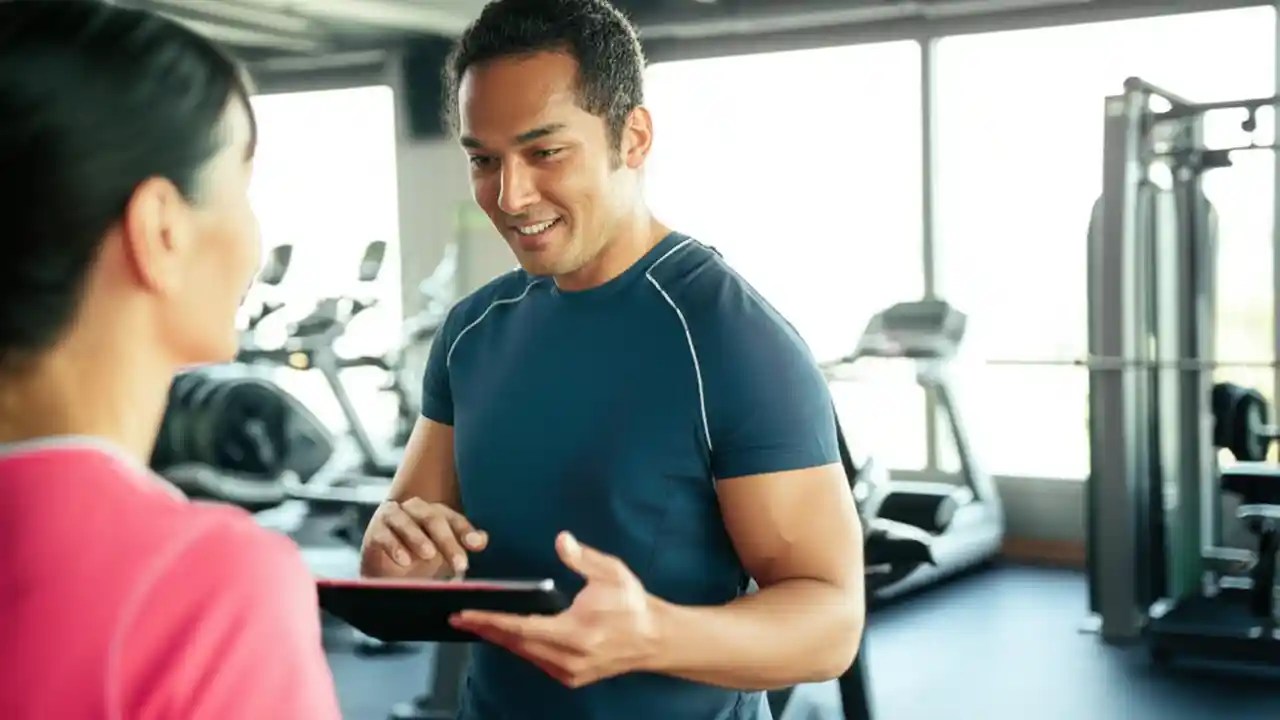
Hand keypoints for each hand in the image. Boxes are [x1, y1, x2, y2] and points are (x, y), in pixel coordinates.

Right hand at [361, 498, 486, 577]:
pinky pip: (383, 535)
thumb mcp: (445, 557)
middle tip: (459, 563)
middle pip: (432, 518)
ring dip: (418, 537)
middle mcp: (415, 510)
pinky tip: (404, 560)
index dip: (466, 531)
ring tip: (429, 554)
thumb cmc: (419, 564)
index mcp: (436, 513)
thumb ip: (463, 545)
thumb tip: (482, 539)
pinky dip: (394, 546)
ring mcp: (392, 517)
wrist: (387, 580)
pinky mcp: (374, 532)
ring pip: (405, 521)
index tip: (477, 545)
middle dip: (447, 540)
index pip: (454, 519)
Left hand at [450, 532, 660, 687]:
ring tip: (478, 625)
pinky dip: (520, 648)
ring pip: (525, 656)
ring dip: (501, 640)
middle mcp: (570, 658)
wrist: (656, 640)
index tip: (466, 615)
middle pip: (516, 645)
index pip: (522, 628)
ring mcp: (570, 672)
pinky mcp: (572, 678)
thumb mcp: (611, 573)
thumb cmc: (633, 604)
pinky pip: (537, 662)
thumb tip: (561, 539)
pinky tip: (508, 635)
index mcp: (576, 633)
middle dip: (486, 631)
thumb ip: (582, 558)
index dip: (490, 621)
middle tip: (460, 619)